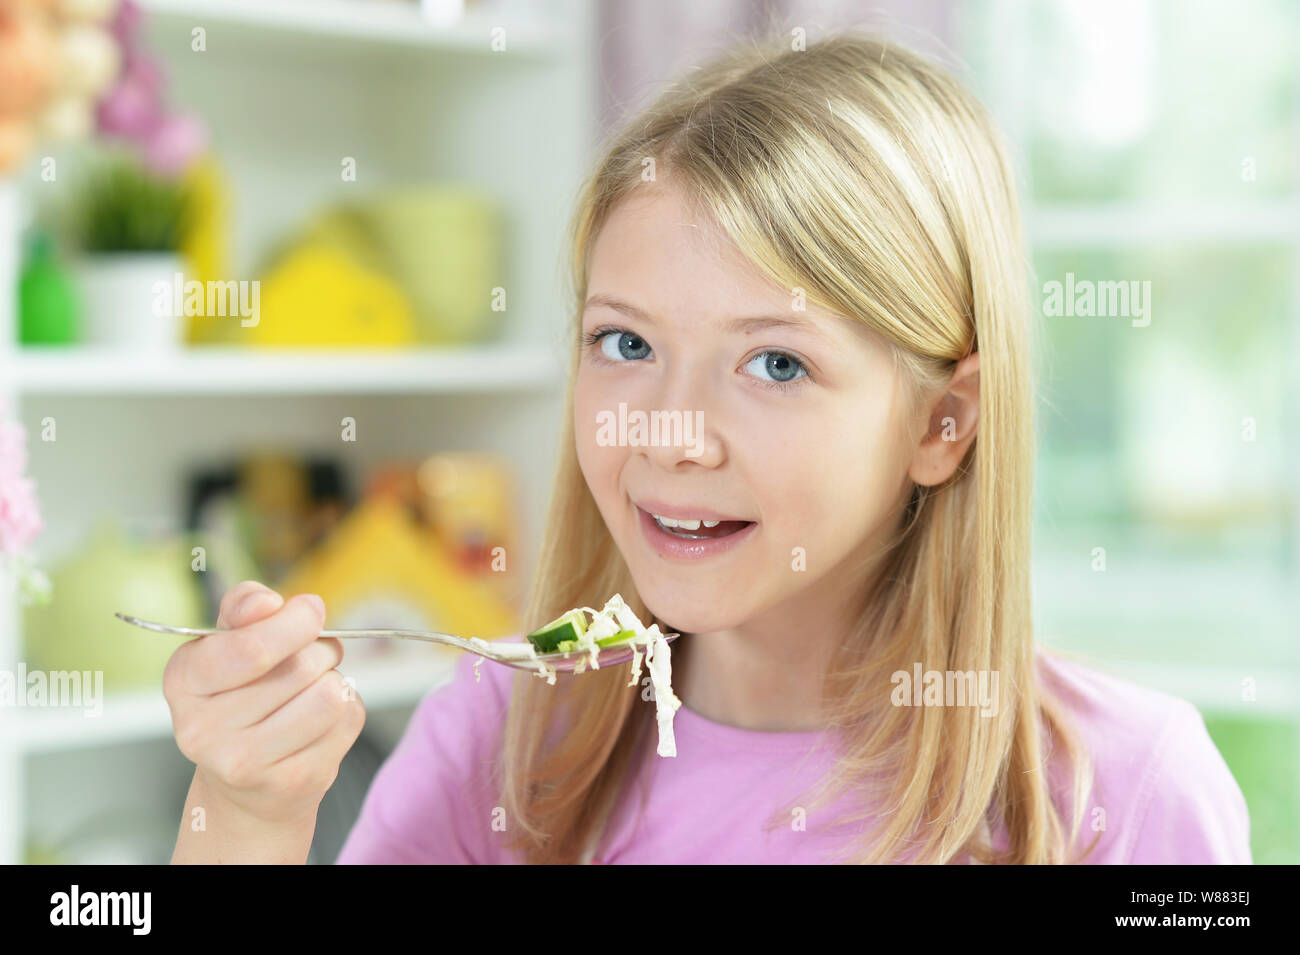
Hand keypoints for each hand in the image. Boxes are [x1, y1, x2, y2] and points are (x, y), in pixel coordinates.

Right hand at [163, 581, 365, 825]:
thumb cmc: (241, 692)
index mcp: (183, 682)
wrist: (244, 782)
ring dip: (335, 680)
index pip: (251, 648)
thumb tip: (266, 602)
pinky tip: (320, 719)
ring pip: (329, 695)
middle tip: (315, 654)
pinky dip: (347, 709)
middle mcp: (203, 730)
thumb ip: (243, 607)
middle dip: (321, 649)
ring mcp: (246, 763)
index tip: (311, 610)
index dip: (295, 622)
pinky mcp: (291, 782)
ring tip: (315, 687)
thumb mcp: (228, 641)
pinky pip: (347, 721)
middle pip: (300, 668)